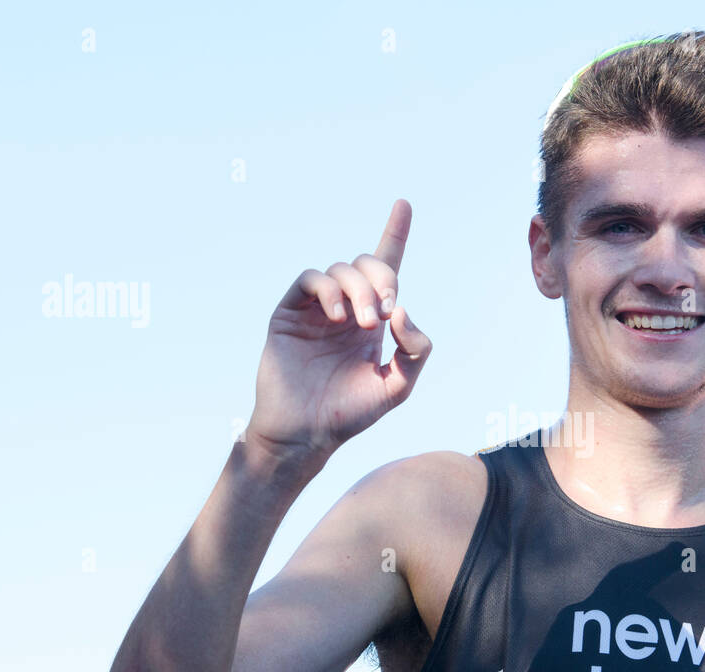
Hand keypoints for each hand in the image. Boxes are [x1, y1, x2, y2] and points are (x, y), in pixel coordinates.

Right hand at [245, 199, 431, 470]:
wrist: (306, 434)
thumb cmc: (350, 413)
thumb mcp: (398, 387)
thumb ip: (415, 351)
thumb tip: (402, 312)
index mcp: (372, 321)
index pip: (387, 270)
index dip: (395, 234)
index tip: (403, 204)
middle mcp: (345, 308)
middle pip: (368, 264)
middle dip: (383, 279)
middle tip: (386, 312)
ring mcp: (316, 309)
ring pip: (340, 269)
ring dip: (359, 290)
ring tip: (362, 323)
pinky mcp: (289, 314)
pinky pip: (310, 280)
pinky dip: (328, 290)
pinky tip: (338, 317)